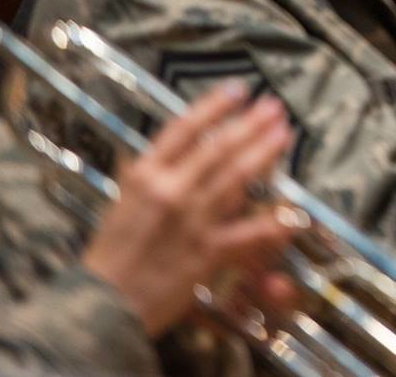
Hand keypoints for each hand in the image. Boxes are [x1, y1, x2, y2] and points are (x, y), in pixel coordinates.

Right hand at [82, 83, 295, 337]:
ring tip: (284, 135)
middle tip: (274, 107)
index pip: (183, 129)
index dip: (214, 105)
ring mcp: (191, 219)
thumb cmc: (109, 256)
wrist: (100, 306)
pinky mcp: (207, 251)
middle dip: (250, 123)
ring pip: (236, 178)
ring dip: (265, 153)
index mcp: (144, 175)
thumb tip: (178, 151)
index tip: (237, 89)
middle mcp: (169, 190)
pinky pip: (248, 233)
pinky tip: (295, 212)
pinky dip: (273, 222)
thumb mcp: (122, 203)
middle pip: (218, 147)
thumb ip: (151, 176)